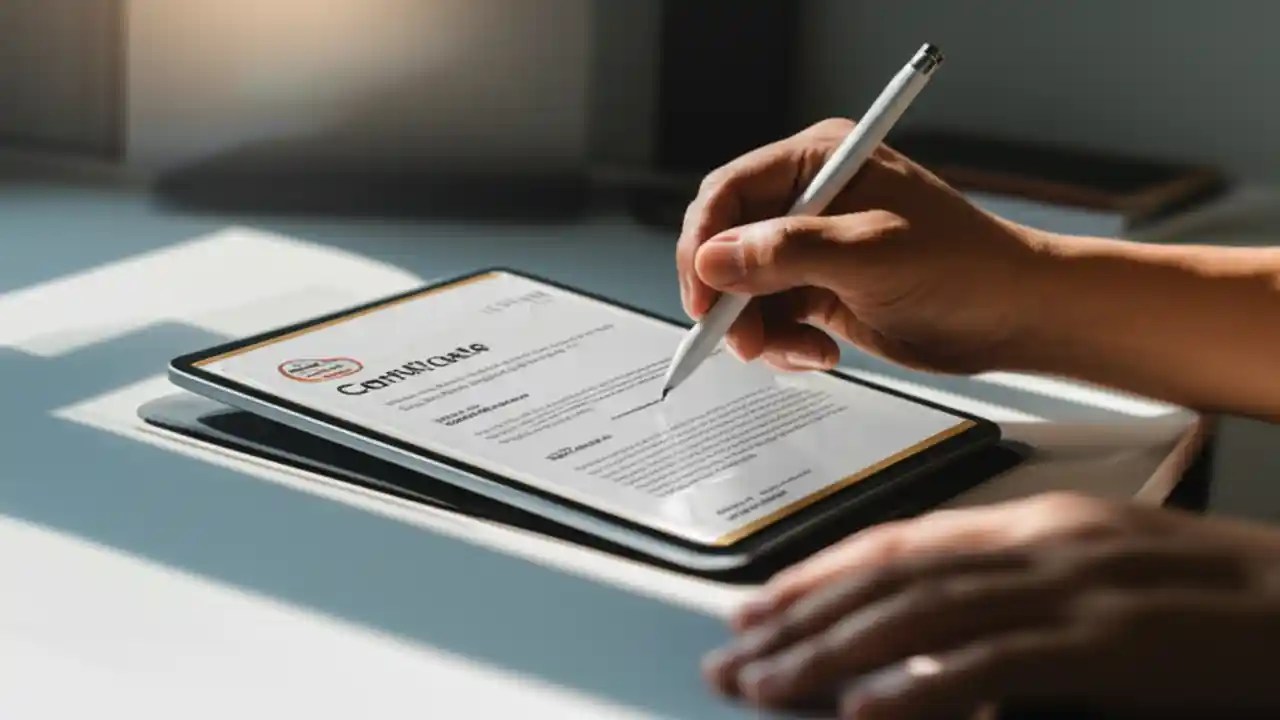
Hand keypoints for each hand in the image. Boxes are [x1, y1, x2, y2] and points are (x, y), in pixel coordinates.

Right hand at [676, 118, 1051, 374]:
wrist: (1014, 316)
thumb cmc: (963, 268)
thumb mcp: (871, 255)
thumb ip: (788, 253)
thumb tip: (712, 260)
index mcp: (820, 162)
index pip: (729, 192)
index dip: (705, 243)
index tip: (703, 296)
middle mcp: (809, 199)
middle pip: (728, 244)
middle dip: (729, 298)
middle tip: (743, 341)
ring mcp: (814, 247)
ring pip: (745, 289)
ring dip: (759, 329)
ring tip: (802, 353)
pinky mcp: (822, 288)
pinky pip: (773, 317)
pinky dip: (784, 343)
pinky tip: (821, 354)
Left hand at [703, 494, 1279, 718]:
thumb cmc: (1215, 593)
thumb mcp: (1102, 565)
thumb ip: (1018, 579)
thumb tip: (936, 612)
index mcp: (1036, 523)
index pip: (901, 543)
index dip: (820, 572)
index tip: (758, 603)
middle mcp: (1039, 546)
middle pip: (891, 580)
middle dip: (802, 617)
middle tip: (733, 654)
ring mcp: (1071, 592)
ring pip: (921, 618)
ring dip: (833, 652)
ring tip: (766, 683)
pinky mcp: (1107, 648)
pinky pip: (993, 665)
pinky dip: (922, 687)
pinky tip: (863, 710)